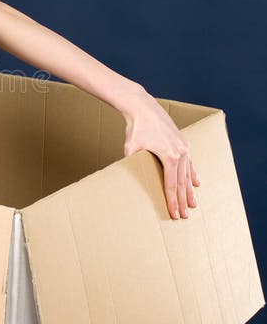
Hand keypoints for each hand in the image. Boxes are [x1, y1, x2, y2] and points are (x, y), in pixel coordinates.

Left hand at [122, 89, 200, 219]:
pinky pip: (190, 162)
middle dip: (182, 201)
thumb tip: (126, 177)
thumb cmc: (135, 128)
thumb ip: (132, 164)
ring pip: (188, 174)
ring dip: (190, 190)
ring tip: (193, 204)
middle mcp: (181, 153)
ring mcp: (184, 147)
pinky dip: (193, 173)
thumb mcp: (130, 149)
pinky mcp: (182, 142)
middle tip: (184, 216)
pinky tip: (196, 183)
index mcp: (170, 157)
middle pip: (182, 183)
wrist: (143, 107)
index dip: (172, 202)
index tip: (174, 214)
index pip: (171, 185)